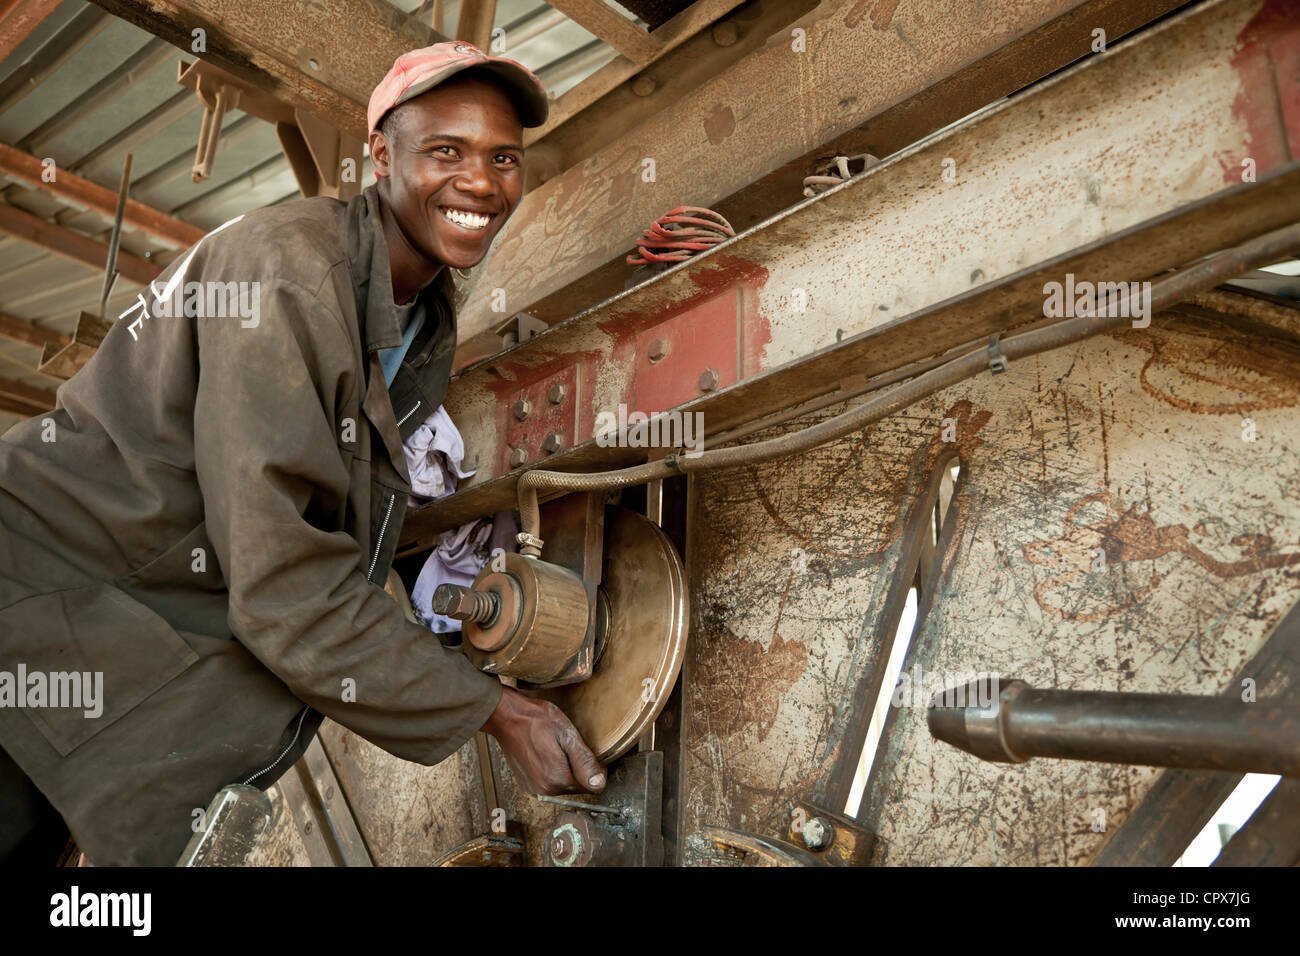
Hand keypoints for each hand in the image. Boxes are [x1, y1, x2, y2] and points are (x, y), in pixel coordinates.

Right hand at [480, 686, 605, 794]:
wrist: (506, 717)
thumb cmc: (536, 720)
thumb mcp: (566, 735)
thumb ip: (584, 762)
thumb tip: (599, 784)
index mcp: (558, 778)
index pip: (593, 786)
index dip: (595, 768)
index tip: (586, 750)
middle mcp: (546, 790)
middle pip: (578, 787)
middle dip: (580, 770)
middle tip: (570, 745)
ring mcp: (534, 789)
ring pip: (564, 786)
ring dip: (566, 771)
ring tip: (557, 748)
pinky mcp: (527, 784)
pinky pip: (550, 783)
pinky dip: (552, 772)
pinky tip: (546, 754)